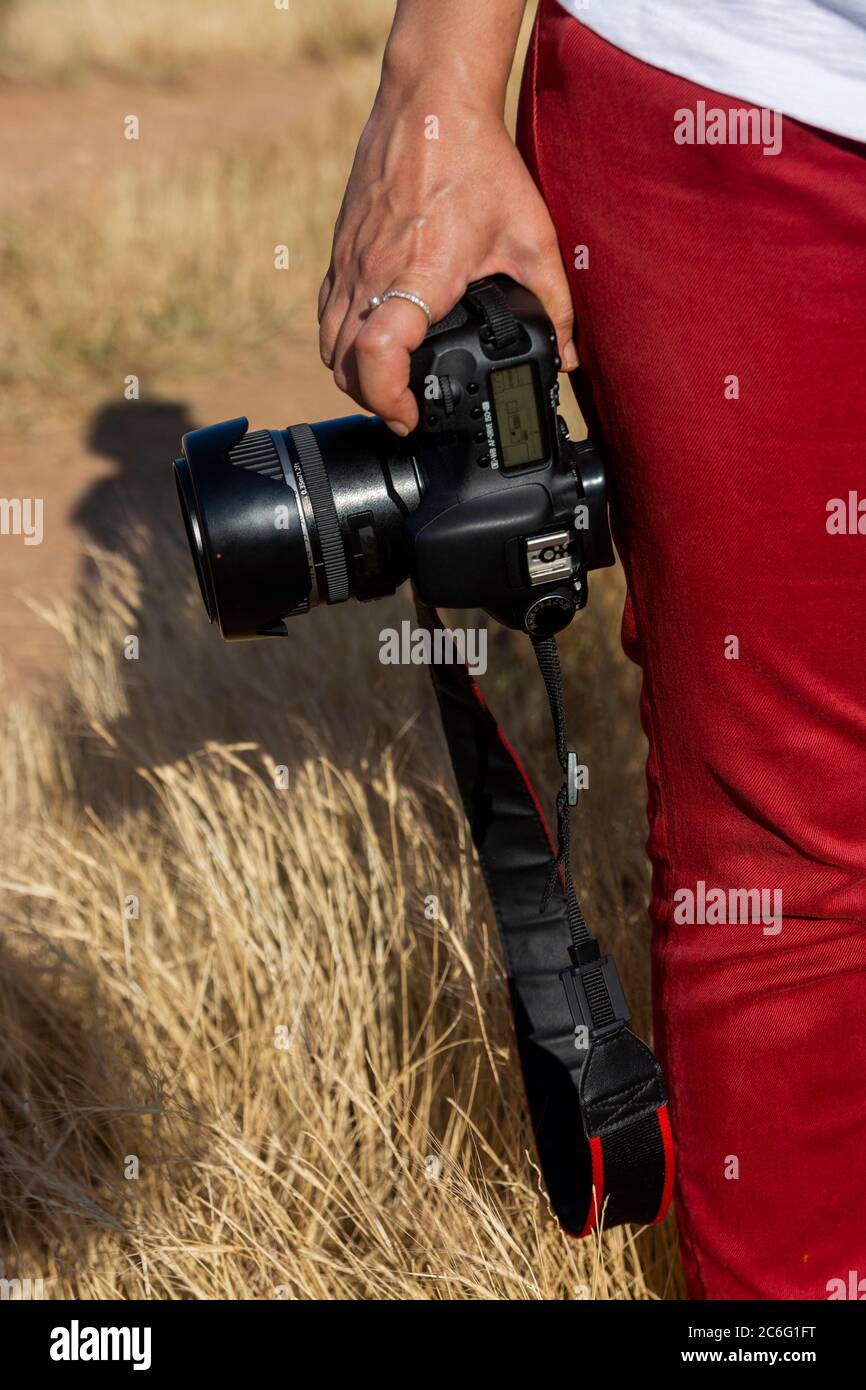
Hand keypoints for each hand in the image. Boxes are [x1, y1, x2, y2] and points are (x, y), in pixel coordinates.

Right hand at [318, 93, 575, 436]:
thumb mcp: (531, 236)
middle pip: (343, 366)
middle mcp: (372, 275)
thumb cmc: (477, 162)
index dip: (387, 401)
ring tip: (389, 383)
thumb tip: (568, 355)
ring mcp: (349, 263)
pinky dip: (342, 340)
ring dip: (353, 374)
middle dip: (372, 399)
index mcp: (417, 277)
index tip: (411, 415)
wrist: (430, 102)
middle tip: (407, 407)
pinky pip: (327, 313)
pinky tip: (373, 340)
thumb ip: (554, 302)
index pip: (375, 359)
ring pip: (328, 344)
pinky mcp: (340, 250)